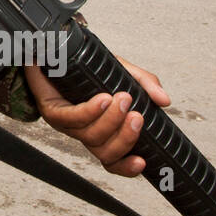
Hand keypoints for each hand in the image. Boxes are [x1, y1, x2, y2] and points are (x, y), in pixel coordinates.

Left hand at [24, 56, 169, 175]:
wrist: (53, 48)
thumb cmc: (86, 65)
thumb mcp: (121, 70)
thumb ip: (144, 83)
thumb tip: (164, 100)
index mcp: (101, 129)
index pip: (114, 159)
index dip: (127, 167)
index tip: (143, 161)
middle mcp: (83, 130)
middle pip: (105, 152)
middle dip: (125, 137)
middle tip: (136, 115)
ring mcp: (66, 123)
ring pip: (90, 136)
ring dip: (111, 120)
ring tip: (122, 99)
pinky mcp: (51, 110)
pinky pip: (71, 118)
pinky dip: (90, 111)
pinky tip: (102, 99)